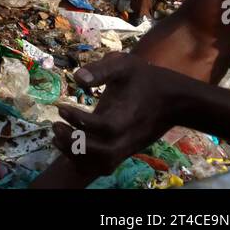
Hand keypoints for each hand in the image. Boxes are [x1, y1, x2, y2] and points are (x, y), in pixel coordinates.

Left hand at [52, 53, 191, 176]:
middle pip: (103, 154)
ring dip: (76, 155)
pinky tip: (67, 144)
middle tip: (55, 125)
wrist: (174, 99)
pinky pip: (104, 165)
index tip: (60, 107)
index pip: (105, 126)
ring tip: (57, 136)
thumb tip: (76, 77)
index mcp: (129, 114)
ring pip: (102, 164)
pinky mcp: (125, 151)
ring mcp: (128, 146)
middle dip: (75, 142)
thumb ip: (101, 69)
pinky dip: (84, 161)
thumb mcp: (125, 64)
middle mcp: (130, 136)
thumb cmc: (146, 78)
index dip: (80, 120)